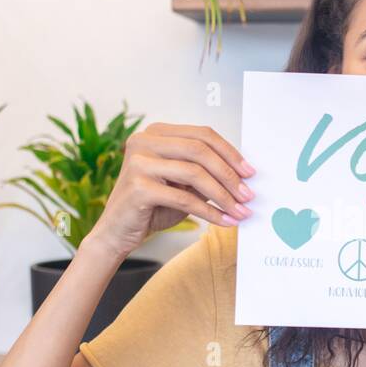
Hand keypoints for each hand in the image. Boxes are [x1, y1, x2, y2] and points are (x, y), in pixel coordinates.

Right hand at [85, 123, 254, 259]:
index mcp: (156, 133)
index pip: (202, 134)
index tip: (250, 172)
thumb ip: (204, 173)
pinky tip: (224, 221)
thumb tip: (243, 175)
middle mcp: (144, 140)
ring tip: (241, 211)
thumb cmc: (152, 207)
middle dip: (229, 174)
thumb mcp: (182, 184)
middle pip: (200, 150)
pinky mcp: (138, 186)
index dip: (230, 152)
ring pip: (194, 173)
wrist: (116, 233)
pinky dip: (209, 212)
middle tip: (248, 194)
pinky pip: (184, 198)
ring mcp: (139, 161)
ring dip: (223, 195)